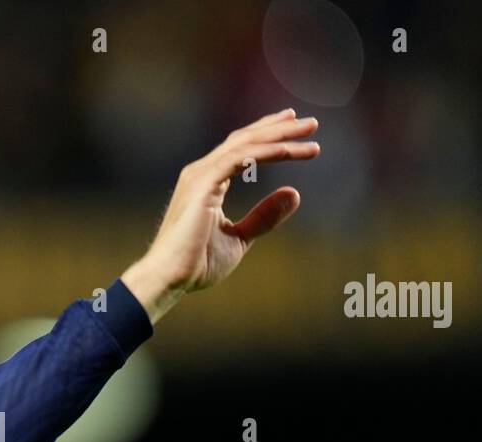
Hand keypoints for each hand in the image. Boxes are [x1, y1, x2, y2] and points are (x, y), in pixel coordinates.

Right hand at [121, 108, 320, 322]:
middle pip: (245, 139)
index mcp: (207, 182)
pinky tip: (288, 150)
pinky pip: (240, 159)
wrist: (169, 278)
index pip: (241, 149)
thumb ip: (263, 216)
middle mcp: (202, 172)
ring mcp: (200, 175)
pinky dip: (266, 152)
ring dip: (279, 135)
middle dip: (279, 128)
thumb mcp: (239, 238)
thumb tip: (294, 193)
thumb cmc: (196, 263)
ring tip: (310, 131)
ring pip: (245, 144)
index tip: (294, 128)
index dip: (268, 136)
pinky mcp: (203, 184)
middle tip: (311, 123)